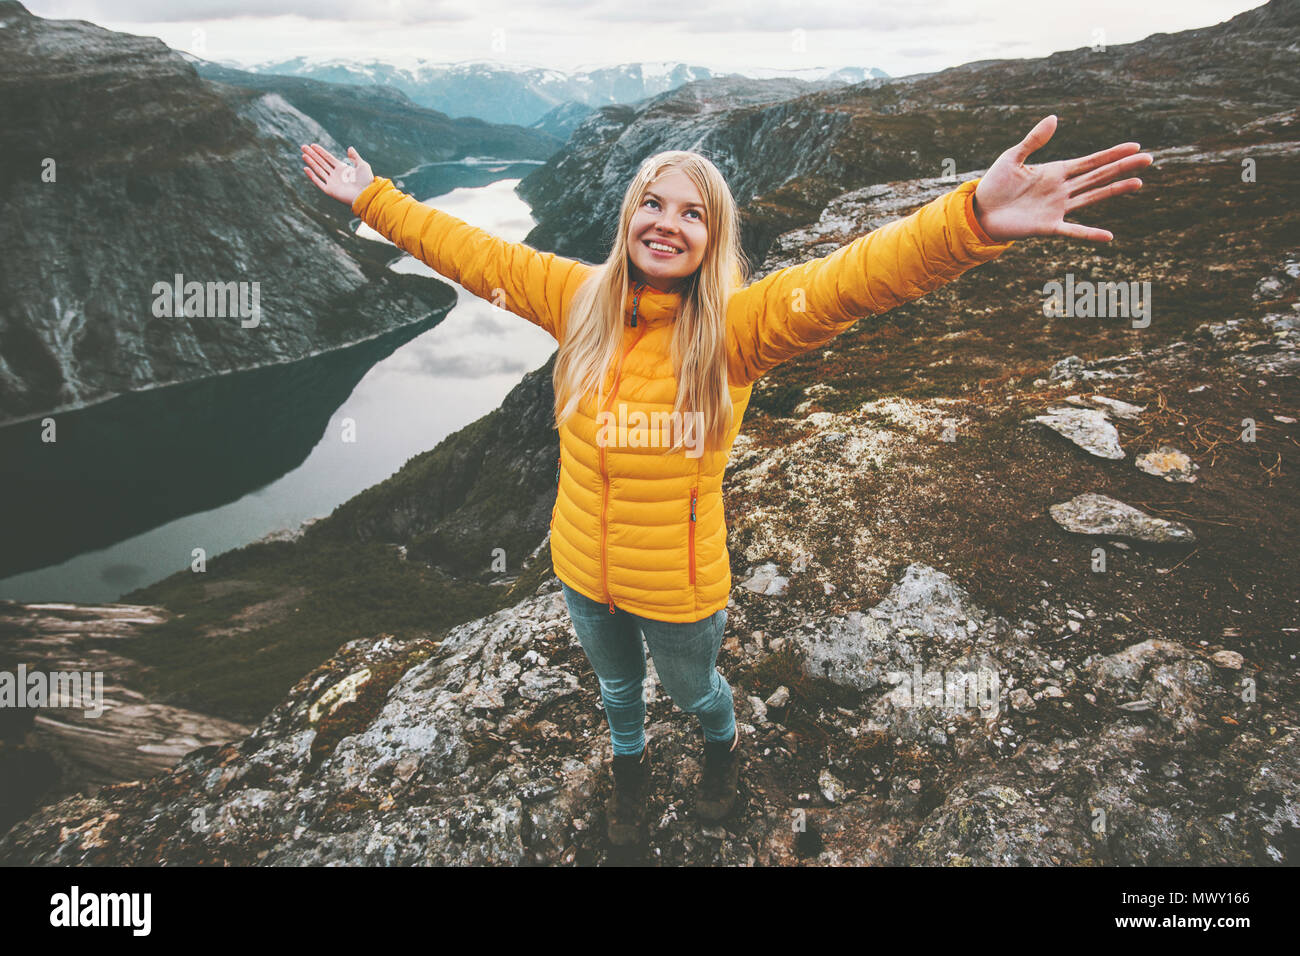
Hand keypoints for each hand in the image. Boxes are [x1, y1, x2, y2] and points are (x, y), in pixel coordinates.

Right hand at [301, 143, 374, 205]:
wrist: (366, 195)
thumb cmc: (366, 181)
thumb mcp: (362, 166)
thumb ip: (355, 157)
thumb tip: (350, 148)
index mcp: (342, 169)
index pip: (328, 158)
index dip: (320, 151)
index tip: (312, 145)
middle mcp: (335, 175)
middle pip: (321, 162)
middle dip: (312, 155)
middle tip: (303, 147)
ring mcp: (332, 182)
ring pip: (318, 170)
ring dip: (311, 162)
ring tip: (303, 155)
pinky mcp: (329, 190)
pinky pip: (318, 182)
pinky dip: (312, 176)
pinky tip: (306, 168)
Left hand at [972, 115, 1151, 242]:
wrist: (979, 212)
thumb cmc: (994, 185)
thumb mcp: (1012, 158)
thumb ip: (1033, 141)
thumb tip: (1054, 118)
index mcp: (1055, 171)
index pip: (1090, 161)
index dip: (1112, 154)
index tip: (1134, 147)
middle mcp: (1062, 189)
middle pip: (1098, 176)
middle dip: (1122, 167)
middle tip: (1149, 159)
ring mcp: (1057, 208)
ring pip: (1092, 197)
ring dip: (1114, 190)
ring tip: (1138, 183)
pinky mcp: (1048, 226)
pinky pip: (1073, 231)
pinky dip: (1090, 234)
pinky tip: (1108, 237)